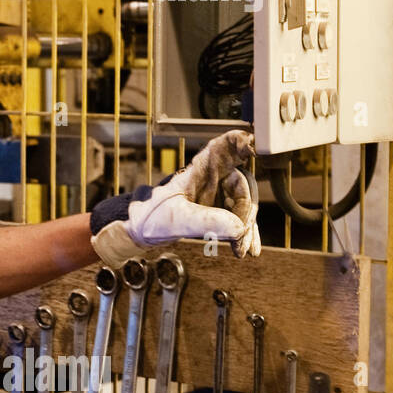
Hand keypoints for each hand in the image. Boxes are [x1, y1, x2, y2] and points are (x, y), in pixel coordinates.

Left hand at [89, 129, 260, 268]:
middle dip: (246, 212)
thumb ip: (205, 220)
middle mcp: (213, 178)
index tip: (251, 151)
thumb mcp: (176, 218)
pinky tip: (249, 249)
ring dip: (246, 228)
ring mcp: (218, 194)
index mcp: (201, 169)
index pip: (225, 146)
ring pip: (244, 205)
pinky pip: (239, 220)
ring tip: (240, 249)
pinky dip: (244, 234)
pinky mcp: (219, 211)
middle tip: (239, 235)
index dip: (241, 143)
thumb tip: (238, 228)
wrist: (140, 231)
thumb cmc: (151, 217)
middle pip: (243, 185)